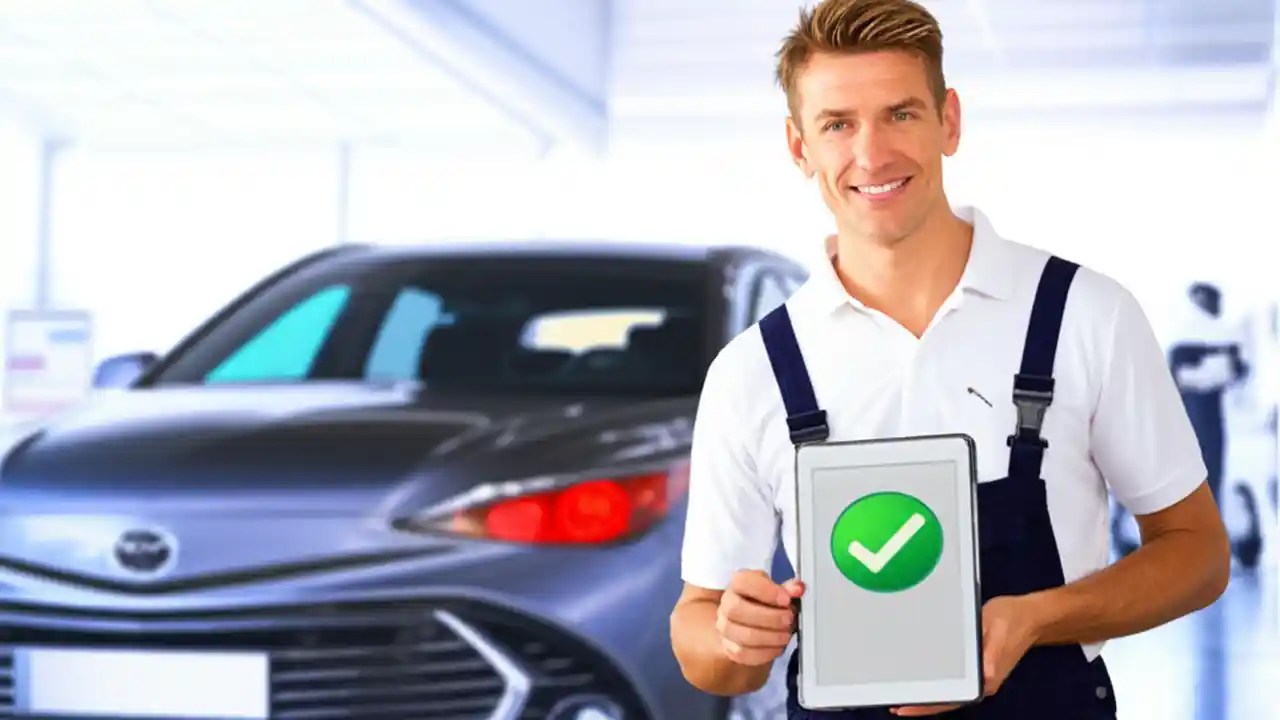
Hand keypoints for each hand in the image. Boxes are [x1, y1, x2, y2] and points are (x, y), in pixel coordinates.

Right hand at [716, 569, 804, 666]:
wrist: (753, 622)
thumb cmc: (765, 603)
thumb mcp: (777, 591)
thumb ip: (788, 589)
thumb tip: (798, 588)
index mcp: (738, 584)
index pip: (743, 582)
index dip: (765, 590)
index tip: (786, 599)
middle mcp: (727, 604)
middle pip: (737, 609)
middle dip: (769, 617)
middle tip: (789, 619)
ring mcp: (725, 627)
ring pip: (742, 635)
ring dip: (770, 637)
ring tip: (786, 634)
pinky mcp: (730, 648)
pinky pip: (744, 654)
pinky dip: (766, 652)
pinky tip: (778, 647)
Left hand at [891, 595, 1044, 716]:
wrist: (1030, 616)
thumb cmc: (1013, 619)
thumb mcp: (998, 628)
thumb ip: (991, 651)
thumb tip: (986, 673)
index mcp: (986, 677)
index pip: (952, 698)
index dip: (928, 705)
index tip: (907, 706)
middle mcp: (983, 682)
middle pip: (948, 699)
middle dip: (922, 704)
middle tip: (896, 704)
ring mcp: (981, 677)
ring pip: (951, 692)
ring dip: (929, 695)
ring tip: (904, 696)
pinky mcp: (980, 668)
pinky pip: (955, 681)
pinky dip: (938, 684)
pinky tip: (925, 680)